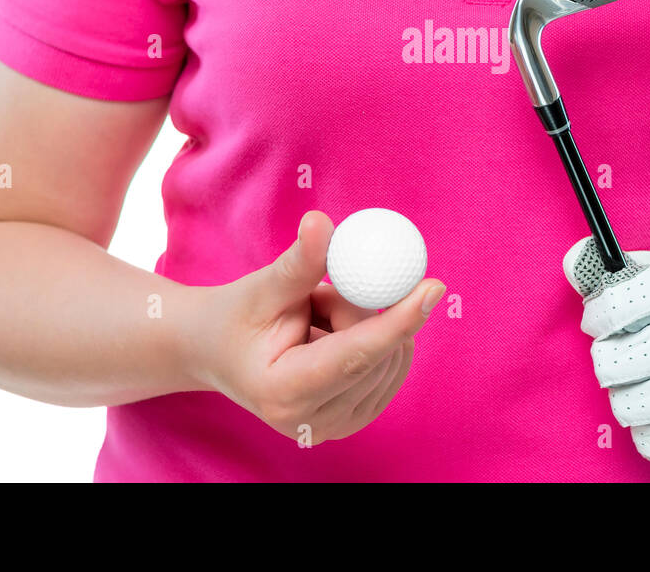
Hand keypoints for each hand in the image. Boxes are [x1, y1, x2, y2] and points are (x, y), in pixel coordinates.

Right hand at [190, 211, 444, 444]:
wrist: (216, 353)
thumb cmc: (236, 317)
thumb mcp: (263, 286)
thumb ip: (300, 261)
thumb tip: (321, 222)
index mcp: (283, 394)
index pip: (356, 357)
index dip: (398, 321)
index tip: (433, 287)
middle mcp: (312, 424)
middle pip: (375, 351)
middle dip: (359, 309)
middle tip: (319, 294)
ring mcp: (336, 428)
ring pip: (388, 357)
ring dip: (361, 323)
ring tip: (314, 320)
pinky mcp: (354, 420)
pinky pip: (390, 366)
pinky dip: (370, 338)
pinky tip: (331, 335)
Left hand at [563, 239, 649, 467]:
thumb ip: (623, 270)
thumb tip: (572, 261)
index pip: (611, 308)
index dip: (597, 316)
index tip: (603, 321)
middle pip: (608, 364)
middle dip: (609, 359)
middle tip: (627, 355)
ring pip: (625, 406)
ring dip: (628, 395)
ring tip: (647, 382)